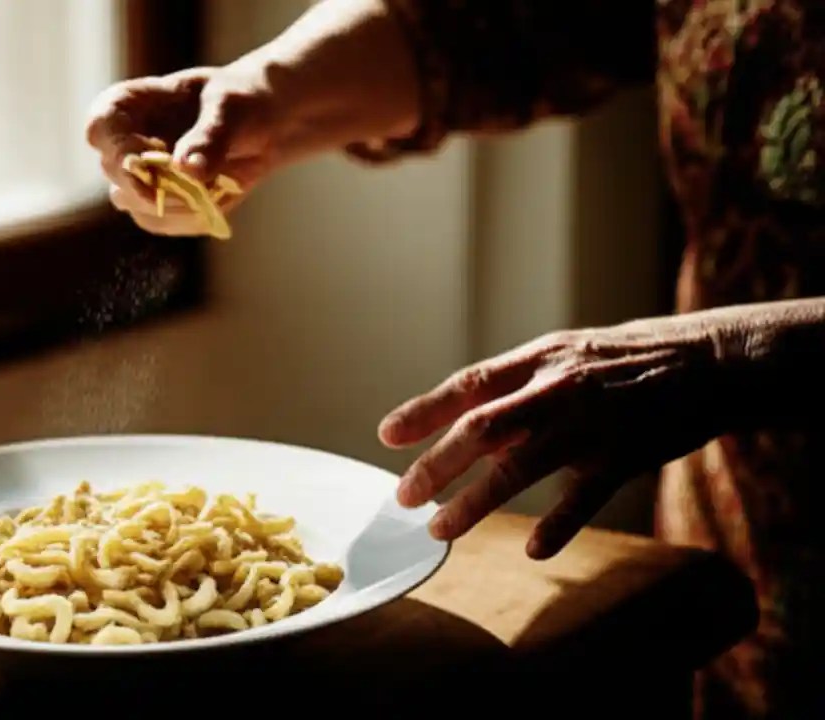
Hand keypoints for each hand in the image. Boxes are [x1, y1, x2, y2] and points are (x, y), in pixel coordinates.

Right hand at [84, 64, 281, 236]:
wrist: (261, 128)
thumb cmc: (240, 103)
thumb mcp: (231, 109)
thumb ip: (210, 136)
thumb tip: (187, 169)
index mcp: (130, 103)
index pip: (101, 126)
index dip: (117, 147)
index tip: (147, 160)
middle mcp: (123, 140)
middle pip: (114, 170)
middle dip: (157, 181)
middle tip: (202, 182)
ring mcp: (134, 176)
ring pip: (133, 203)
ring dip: (177, 203)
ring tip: (218, 187)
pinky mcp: (153, 205)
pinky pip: (159, 222)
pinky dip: (191, 218)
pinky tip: (217, 199)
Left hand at [377, 318, 738, 558]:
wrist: (708, 361)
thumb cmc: (623, 361)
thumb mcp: (564, 356)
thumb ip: (516, 389)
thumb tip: (463, 425)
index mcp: (537, 360)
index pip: (468, 385)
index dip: (424, 410)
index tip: (387, 435)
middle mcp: (557, 389)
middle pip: (482, 428)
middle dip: (437, 463)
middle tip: (403, 495)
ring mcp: (590, 424)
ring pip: (519, 467)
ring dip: (474, 501)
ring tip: (440, 528)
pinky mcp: (625, 457)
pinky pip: (583, 498)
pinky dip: (556, 526)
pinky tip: (532, 550)